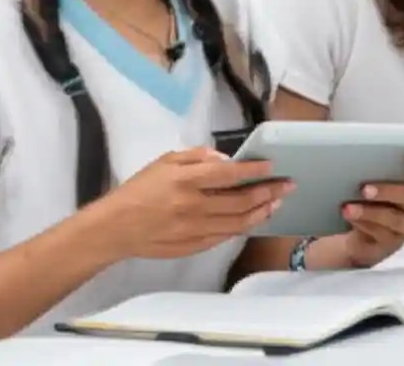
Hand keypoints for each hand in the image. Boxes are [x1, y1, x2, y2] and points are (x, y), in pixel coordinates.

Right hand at [99, 147, 295, 259]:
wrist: (117, 227)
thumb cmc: (139, 190)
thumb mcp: (164, 161)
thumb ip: (196, 157)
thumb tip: (225, 159)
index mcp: (185, 180)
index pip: (229, 174)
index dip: (254, 171)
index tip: (272, 166)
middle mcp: (194, 206)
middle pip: (241, 201)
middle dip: (268, 192)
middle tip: (287, 186)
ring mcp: (196, 229)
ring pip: (239, 222)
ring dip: (262, 212)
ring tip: (276, 203)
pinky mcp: (195, 246)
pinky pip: (226, 236)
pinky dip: (243, 227)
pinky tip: (253, 218)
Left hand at [339, 150, 403, 266]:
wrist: (359, 237)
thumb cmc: (371, 201)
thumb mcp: (375, 180)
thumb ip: (379, 166)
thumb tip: (362, 146)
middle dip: (389, 191)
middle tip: (365, 189)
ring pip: (393, 218)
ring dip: (369, 212)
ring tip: (348, 208)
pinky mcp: (393, 243)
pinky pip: (380, 233)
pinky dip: (363, 225)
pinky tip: (350, 218)